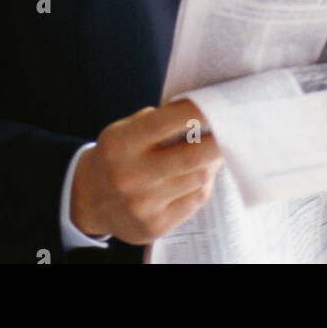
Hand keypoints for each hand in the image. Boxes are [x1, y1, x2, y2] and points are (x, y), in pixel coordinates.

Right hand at [70, 99, 222, 244]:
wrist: (90, 200)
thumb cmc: (116, 156)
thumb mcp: (124, 130)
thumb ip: (156, 120)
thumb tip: (198, 109)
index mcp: (120, 145)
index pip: (162, 124)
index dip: (193, 112)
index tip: (216, 102)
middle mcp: (130, 176)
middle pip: (190, 156)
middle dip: (219, 140)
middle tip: (235, 127)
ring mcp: (143, 204)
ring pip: (197, 178)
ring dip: (213, 161)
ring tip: (218, 148)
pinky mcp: (155, 225)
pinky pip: (194, 199)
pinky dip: (204, 182)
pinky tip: (203, 172)